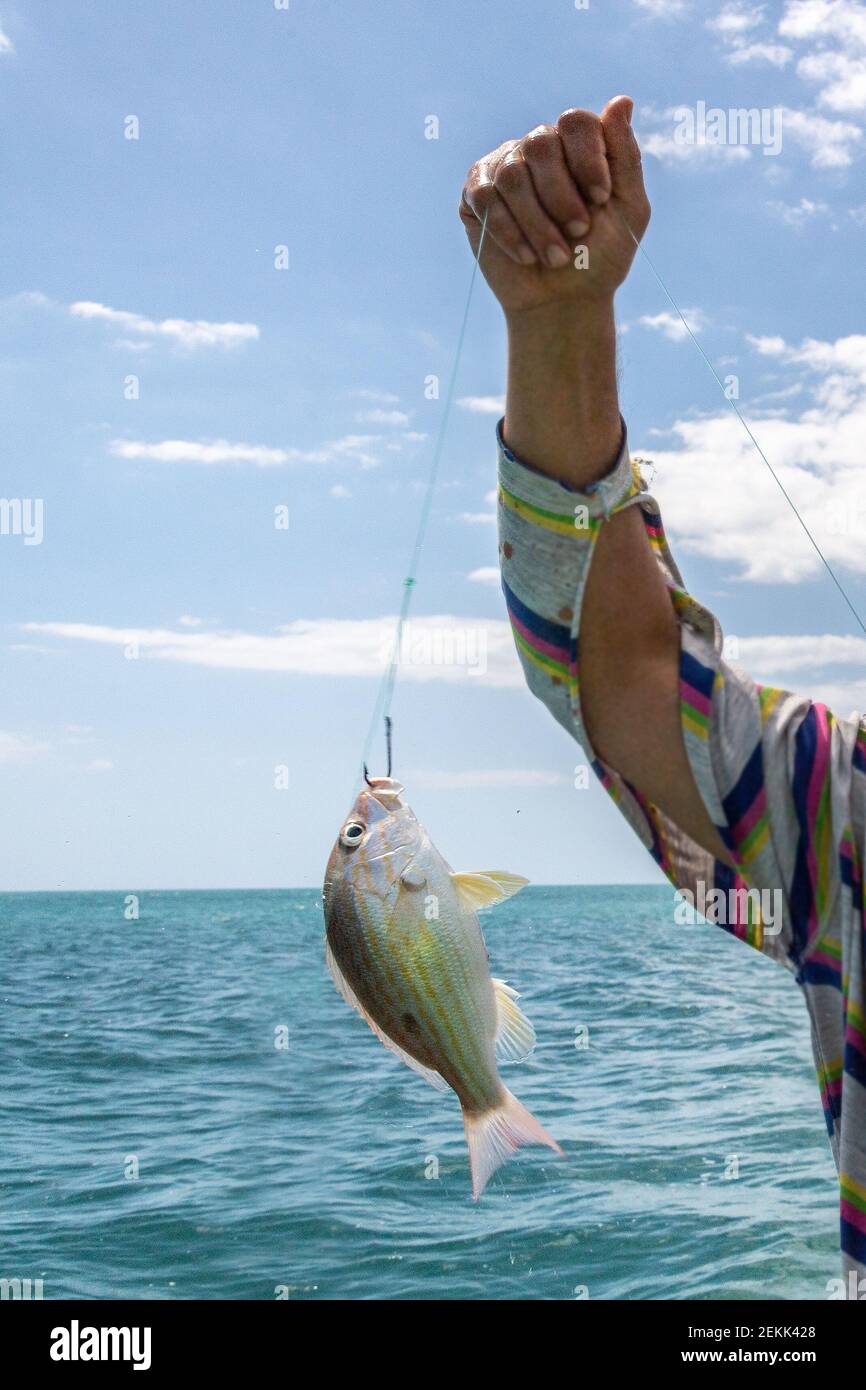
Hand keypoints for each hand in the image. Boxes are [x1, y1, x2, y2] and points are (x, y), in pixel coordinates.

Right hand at [459, 96, 650, 315]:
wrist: (564, 303)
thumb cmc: (599, 258)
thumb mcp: (628, 210)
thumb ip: (627, 157)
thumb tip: (622, 100)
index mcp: (576, 146)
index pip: (575, 122)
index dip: (588, 158)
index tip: (600, 199)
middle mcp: (538, 149)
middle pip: (541, 143)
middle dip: (562, 196)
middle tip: (578, 232)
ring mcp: (504, 168)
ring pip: (513, 175)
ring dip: (538, 223)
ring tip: (557, 257)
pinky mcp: (476, 195)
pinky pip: (486, 198)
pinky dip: (508, 231)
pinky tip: (526, 256)